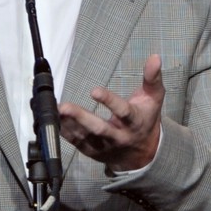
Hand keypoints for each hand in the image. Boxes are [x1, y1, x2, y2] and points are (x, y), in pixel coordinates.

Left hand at [59, 54, 164, 171]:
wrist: (143, 152)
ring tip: (56, 110)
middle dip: (81, 118)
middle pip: (100, 129)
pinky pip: (77, 143)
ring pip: (85, 137)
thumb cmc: (145, 119)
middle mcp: (119, 136)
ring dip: (69, 124)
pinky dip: (65, 132)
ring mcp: (105, 146)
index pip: (123, 112)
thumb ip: (153, 78)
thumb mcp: (154, 98)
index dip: (109, 102)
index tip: (94, 91)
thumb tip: (154, 58)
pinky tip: (55, 120)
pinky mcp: (94, 152)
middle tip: (64, 107)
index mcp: (135, 122)